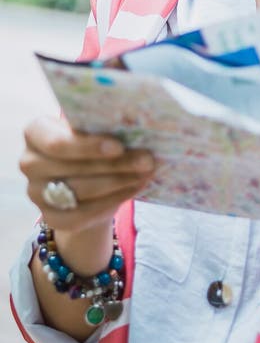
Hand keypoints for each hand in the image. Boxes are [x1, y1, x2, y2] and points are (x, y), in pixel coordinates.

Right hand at [20, 115, 154, 233]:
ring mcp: (35, 193)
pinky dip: (111, 202)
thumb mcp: (93, 127)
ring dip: (118, 182)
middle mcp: (29, 162)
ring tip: (145, 173)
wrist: (83, 175)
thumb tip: (137, 127)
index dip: (88, 146)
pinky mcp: (50, 217)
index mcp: (36, 132)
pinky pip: (81, 215)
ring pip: (80, 192)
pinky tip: (133, 189)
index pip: (57, 142)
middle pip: (73, 168)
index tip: (119, 146)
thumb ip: (104, 125)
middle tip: (147, 160)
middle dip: (115, 165)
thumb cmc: (90, 141)